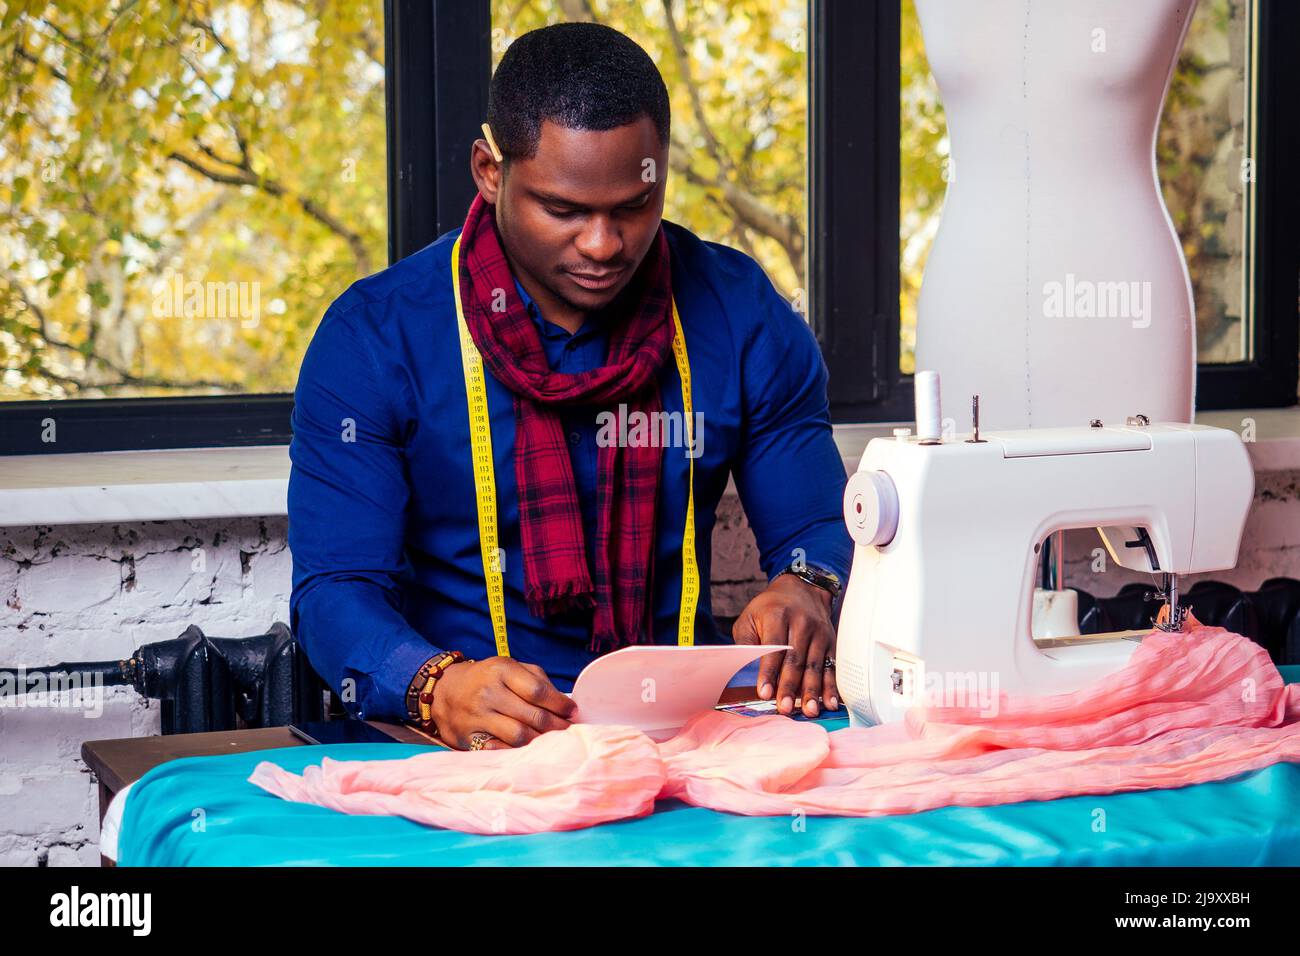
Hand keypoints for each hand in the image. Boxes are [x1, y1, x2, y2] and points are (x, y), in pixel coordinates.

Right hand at [430, 657, 575, 749]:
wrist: (443, 690)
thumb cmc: (486, 679)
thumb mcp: (509, 668)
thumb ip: (537, 681)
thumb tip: (565, 703)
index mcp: (502, 670)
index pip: (538, 691)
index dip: (560, 705)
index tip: (573, 713)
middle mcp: (488, 692)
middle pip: (532, 716)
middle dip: (556, 726)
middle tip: (567, 731)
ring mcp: (477, 716)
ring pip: (519, 736)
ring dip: (540, 740)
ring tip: (550, 740)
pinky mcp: (468, 737)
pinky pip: (500, 749)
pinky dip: (517, 751)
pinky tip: (527, 748)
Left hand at [732, 573, 837, 716]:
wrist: (802, 588)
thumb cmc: (770, 608)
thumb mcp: (749, 617)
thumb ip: (746, 642)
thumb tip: (742, 670)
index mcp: (778, 616)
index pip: (774, 648)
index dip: (769, 672)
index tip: (764, 692)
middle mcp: (802, 624)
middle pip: (796, 660)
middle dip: (790, 687)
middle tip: (785, 708)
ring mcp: (819, 633)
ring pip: (815, 666)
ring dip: (812, 691)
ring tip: (810, 711)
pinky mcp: (831, 642)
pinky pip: (831, 667)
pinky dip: (831, 686)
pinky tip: (830, 702)